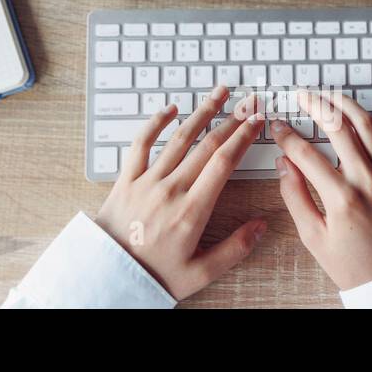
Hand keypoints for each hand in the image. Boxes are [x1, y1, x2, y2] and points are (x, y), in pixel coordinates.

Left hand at [95, 86, 266, 299]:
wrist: (108, 277)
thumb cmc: (155, 277)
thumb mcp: (201, 273)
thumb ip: (235, 249)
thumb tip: (262, 225)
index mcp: (192, 211)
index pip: (224, 163)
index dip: (243, 138)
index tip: (257, 122)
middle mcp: (171, 190)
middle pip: (206, 145)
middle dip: (231, 121)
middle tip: (249, 103)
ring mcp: (146, 182)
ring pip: (178, 139)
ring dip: (201, 113)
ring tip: (219, 94)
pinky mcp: (126, 181)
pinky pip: (141, 144)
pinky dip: (155, 123)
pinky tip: (170, 108)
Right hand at [269, 91, 371, 289]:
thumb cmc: (355, 266)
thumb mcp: (313, 238)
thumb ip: (295, 198)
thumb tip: (283, 166)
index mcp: (341, 198)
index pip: (305, 153)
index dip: (286, 135)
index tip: (277, 127)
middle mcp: (367, 181)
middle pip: (338, 128)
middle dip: (315, 106)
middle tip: (301, 97)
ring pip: (369, 125)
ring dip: (347, 104)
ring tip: (330, 96)